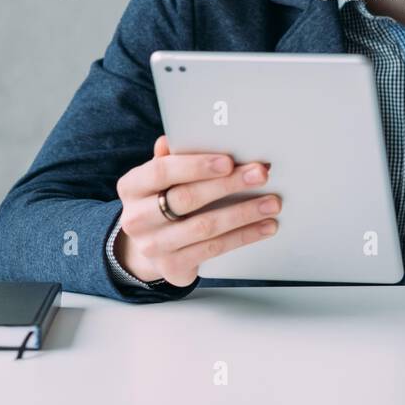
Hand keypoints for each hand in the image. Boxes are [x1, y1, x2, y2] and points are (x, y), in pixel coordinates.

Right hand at [113, 135, 279, 286]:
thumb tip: (183, 137)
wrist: (151, 245)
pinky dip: (244, 236)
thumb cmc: (163, 198)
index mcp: (132, 186)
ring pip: (204, 227)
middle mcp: (136, 218)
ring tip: (272, 202)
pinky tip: (265, 226)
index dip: (196, 165)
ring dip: (244, 213)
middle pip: (186, 199)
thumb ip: (175, 157)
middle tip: (261, 174)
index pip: (162, 171)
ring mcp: (152, 246)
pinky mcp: (172, 267)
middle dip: (229, 184)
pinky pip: (214, 249)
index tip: (229, 161)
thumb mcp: (162, 177)